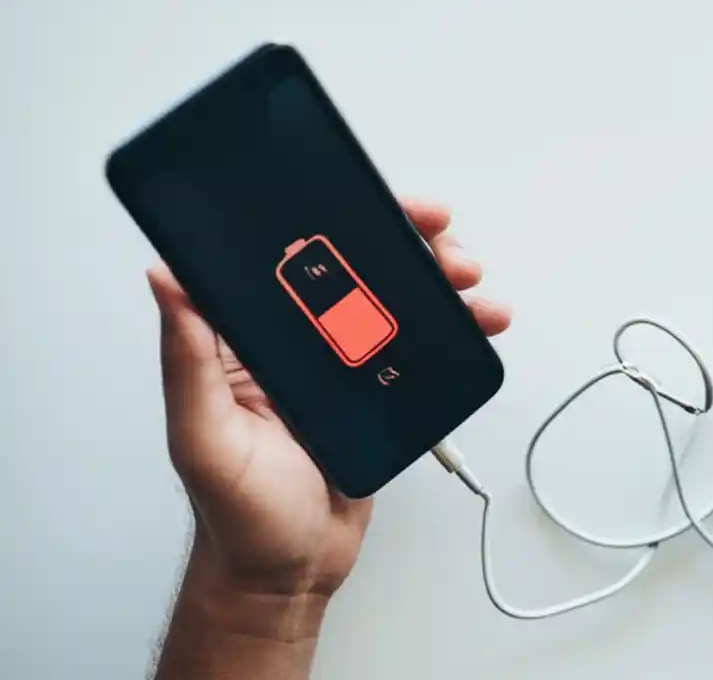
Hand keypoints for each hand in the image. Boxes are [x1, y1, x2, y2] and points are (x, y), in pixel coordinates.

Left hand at [148, 199, 511, 599]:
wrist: (289, 574)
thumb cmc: (238, 515)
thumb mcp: (203, 436)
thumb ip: (189, 360)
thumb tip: (166, 279)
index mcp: (253, 341)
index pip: (298, 258)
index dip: (341, 221)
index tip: (381, 205)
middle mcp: (302, 345)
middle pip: (363, 271)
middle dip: (412, 247)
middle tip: (446, 247)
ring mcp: (347, 370)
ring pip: (402, 307)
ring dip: (444, 287)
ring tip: (476, 293)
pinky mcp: (382, 397)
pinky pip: (424, 354)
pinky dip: (457, 335)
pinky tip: (479, 328)